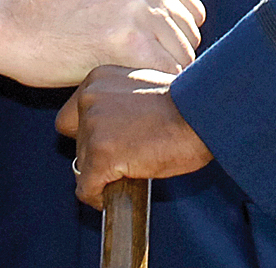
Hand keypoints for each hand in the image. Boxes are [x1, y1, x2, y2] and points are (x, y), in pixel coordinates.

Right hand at [0, 0, 205, 87]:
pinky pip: (166, 76)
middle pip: (190, 38)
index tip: (152, 58)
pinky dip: (151, 89)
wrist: (16, 26)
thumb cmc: (56, 19)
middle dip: (168, 61)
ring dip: (159, 77)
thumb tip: (184, 43)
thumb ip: (145, 5)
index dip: (174, 41)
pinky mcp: (131, 41)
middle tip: (135, 76)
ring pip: (183, 60)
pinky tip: (125, 90)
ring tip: (127, 82)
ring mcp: (142, 10)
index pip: (192, 13)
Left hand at [56, 65, 214, 205]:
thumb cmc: (185, 104)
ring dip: (103, 172)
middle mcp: (89, 99)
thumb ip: (117, 101)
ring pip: (82, 165)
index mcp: (97, 79)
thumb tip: (108, 130)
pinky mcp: (101, 155)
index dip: (88, 134)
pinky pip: (86, 188)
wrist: (203, 115)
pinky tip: (120, 191)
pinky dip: (99, 196)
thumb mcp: (141, 87)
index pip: (72, 115)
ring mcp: (93, 127)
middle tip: (126, 157)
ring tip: (133, 169)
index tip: (109, 143)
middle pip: (76, 142)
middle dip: (97, 153)